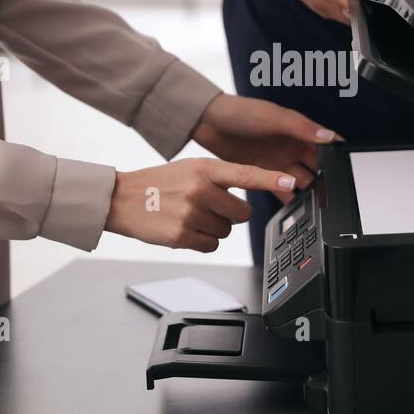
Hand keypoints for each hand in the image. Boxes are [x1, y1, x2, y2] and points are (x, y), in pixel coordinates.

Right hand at [105, 158, 295, 251]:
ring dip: (214, 228)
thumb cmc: (159, 184)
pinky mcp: (182, 236)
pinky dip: (202, 240)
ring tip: (190, 215)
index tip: (291, 181)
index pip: (245, 174)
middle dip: (231, 214)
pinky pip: (211, 245)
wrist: (122, 199)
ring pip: (226, 231)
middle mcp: (200, 189)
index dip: (271, 179)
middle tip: (209, 207)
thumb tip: (246, 195)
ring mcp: (191, 213)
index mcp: (204, 168)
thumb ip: (218, 178)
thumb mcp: (190, 169)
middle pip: (242, 214)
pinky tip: (185, 228)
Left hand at [192, 93, 338, 200]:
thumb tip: (330, 137)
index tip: (348, 172)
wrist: (208, 122)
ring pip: (300, 180)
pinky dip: (288, 199)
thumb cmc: (240, 112)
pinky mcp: (261, 173)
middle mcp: (290, 147)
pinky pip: (279, 189)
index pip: (325, 146)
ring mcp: (276, 161)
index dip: (337, 158)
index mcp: (298, 130)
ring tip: (316, 203)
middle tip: (332, 193)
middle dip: (325, 179)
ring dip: (308, 191)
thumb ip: (302, 129)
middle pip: (316, 167)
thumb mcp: (274, 118)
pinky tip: (295, 208)